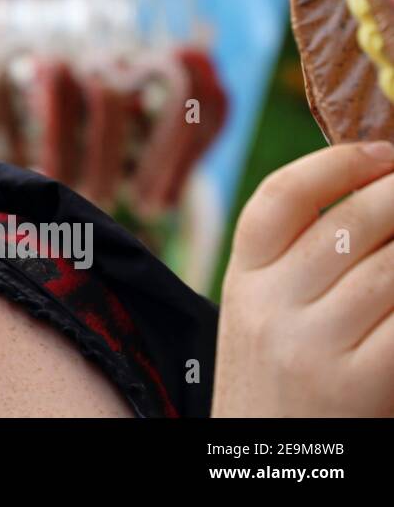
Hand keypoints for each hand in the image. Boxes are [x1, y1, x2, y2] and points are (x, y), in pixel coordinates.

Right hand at [212, 142, 393, 415]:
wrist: (268, 471)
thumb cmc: (281, 390)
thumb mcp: (265, 320)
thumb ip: (300, 265)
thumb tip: (373, 198)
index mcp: (242, 282)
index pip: (279, 198)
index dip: (335, 163)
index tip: (381, 150)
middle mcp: (268, 308)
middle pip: (347, 223)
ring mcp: (310, 348)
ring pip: (390, 269)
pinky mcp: (357, 386)